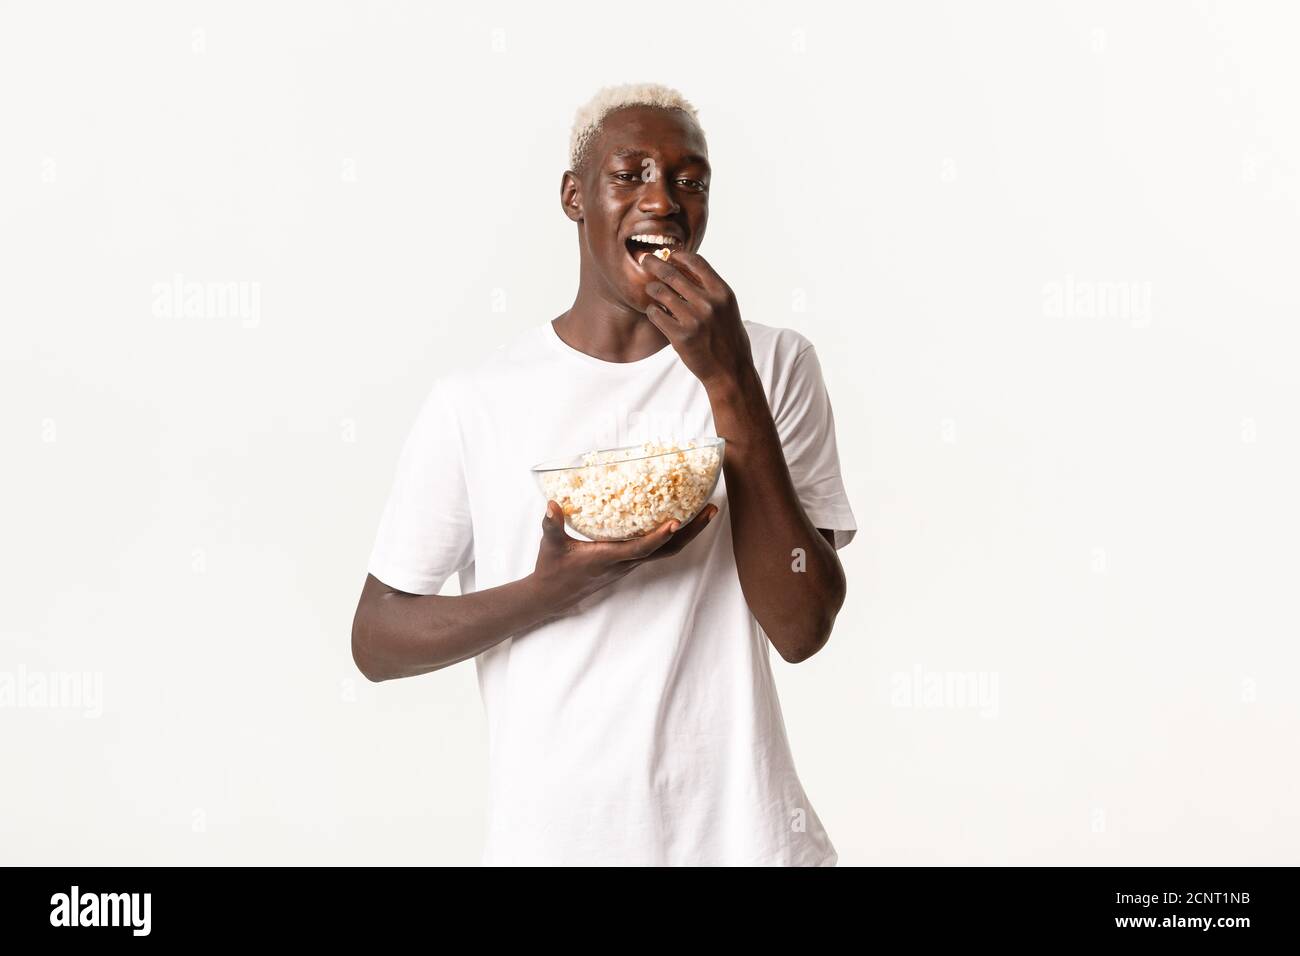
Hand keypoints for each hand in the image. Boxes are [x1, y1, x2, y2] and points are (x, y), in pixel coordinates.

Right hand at [530, 499, 718, 614]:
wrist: (554, 596)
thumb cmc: (553, 569)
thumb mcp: (550, 545)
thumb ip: (551, 525)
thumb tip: (552, 504)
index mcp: (607, 557)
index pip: (638, 549)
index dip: (657, 538)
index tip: (674, 523)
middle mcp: (624, 562)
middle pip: (667, 550)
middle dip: (691, 531)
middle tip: (711, 510)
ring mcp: (629, 563)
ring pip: (667, 550)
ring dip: (689, 533)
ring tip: (707, 511)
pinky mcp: (629, 561)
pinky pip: (658, 549)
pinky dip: (674, 536)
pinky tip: (681, 518)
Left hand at [638, 250, 754, 391]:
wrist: (730, 370)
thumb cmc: (728, 337)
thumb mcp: (727, 308)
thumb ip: (710, 289)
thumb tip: (685, 267)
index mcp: (722, 293)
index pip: (696, 262)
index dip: (679, 255)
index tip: (669, 254)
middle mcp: (708, 303)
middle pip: (673, 274)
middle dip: (655, 264)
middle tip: (645, 259)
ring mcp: (693, 320)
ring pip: (660, 292)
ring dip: (652, 288)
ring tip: (652, 289)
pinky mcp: (680, 336)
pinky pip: (656, 314)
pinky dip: (652, 310)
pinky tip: (655, 312)